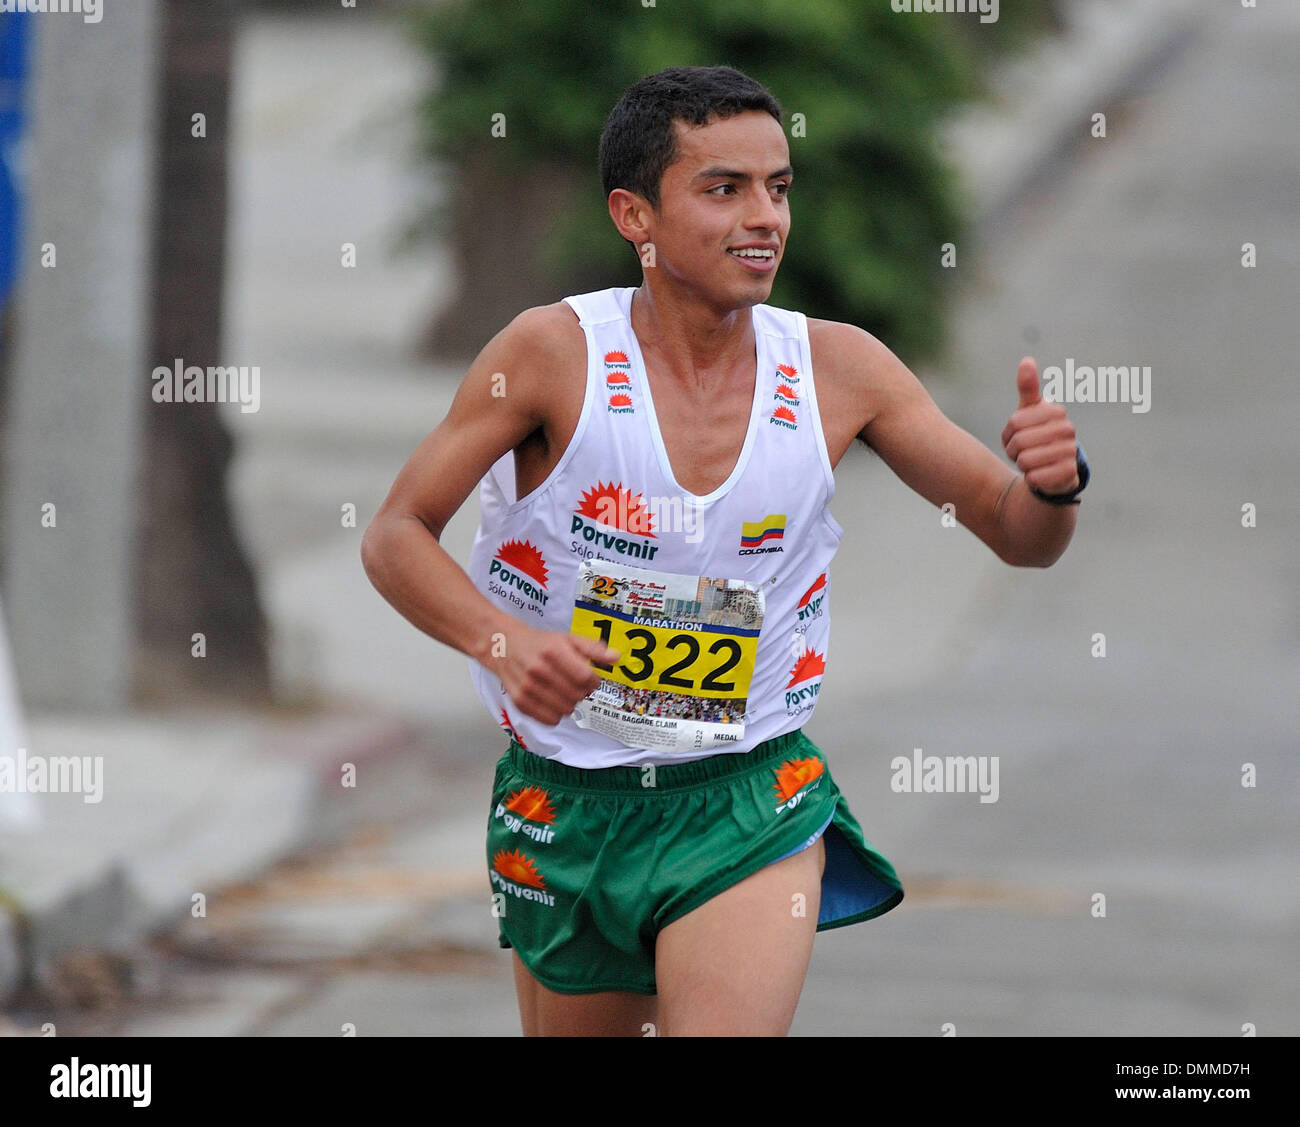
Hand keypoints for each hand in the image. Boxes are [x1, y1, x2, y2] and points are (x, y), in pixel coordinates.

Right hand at [490, 623, 619, 726]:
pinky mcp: (520, 701)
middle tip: (576, 685)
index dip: (594, 681)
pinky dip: (556, 714)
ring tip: (564, 692)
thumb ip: (593, 648)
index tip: (592, 680)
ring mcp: (528, 687)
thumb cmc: (540, 643)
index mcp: (553, 651)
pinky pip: (550, 719)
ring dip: (570, 704)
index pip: (585, 677)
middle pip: (577, 695)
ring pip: (566, 709)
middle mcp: (539, 669)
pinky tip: (553, 701)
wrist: (504, 646)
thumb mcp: (568, 638)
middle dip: (582, 692)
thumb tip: (616, 657)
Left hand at [1000, 357, 1078, 494]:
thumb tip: (1026, 360)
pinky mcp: (1069, 473)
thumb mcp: (1029, 412)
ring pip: (1025, 460)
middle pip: (1020, 441)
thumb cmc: (1036, 435)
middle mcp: (1068, 430)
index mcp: (1056, 411)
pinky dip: (1030, 479)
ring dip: (1021, 465)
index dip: (1009, 432)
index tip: (1017, 435)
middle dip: (1013, 450)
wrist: (1053, 468)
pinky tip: (1038, 475)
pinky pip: (1034, 477)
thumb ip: (1028, 388)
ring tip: (1031, 462)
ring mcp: (1071, 451)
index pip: (1015, 421)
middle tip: (1022, 452)